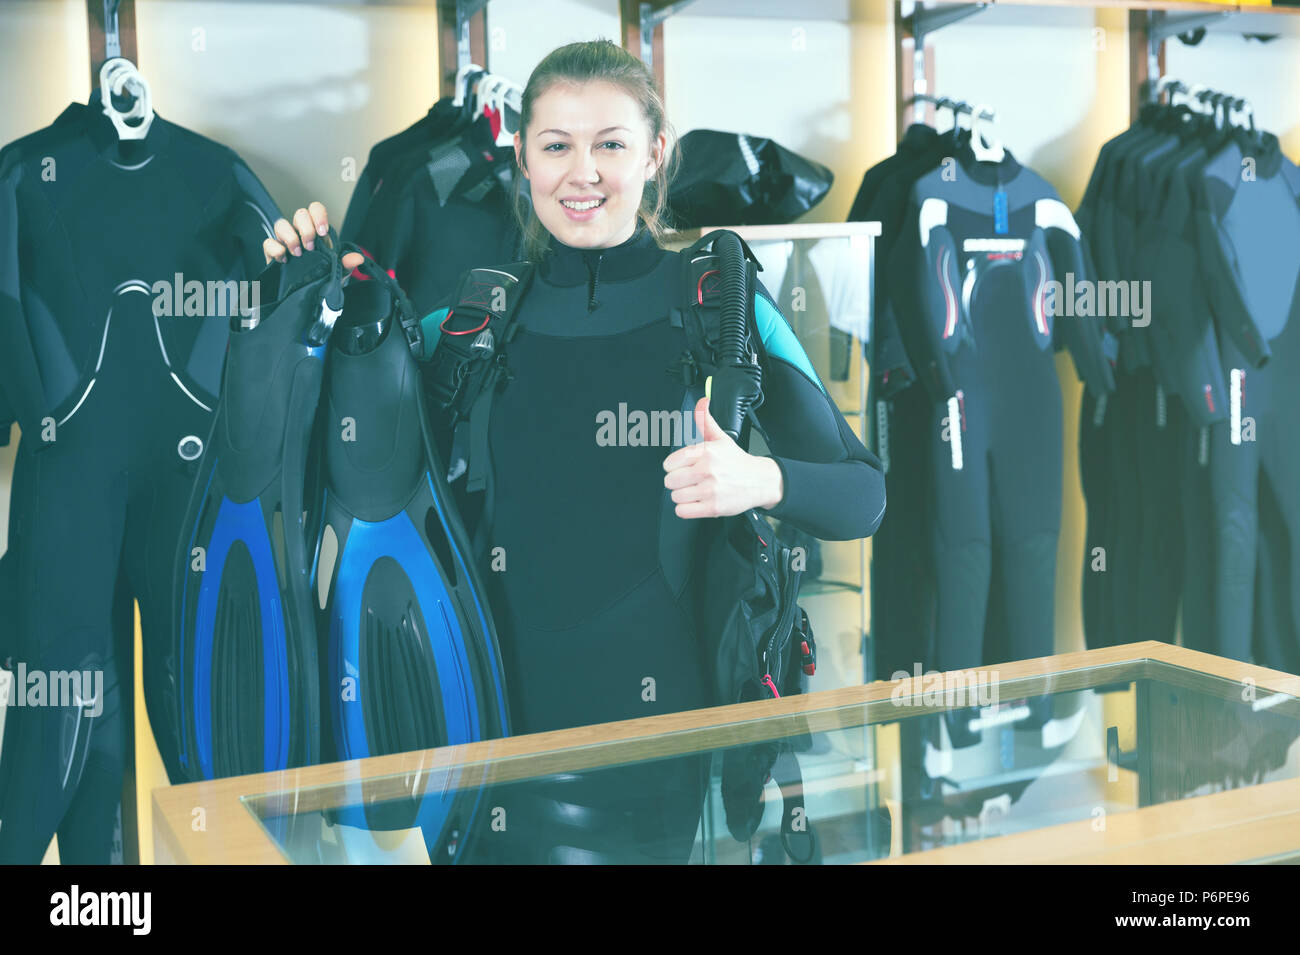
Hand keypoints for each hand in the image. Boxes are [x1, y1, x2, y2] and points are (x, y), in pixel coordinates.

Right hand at [263, 201, 364, 271]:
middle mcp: (300, 232)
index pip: (315, 210)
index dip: (318, 215)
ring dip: (290, 237)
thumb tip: (357, 258)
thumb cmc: (322, 278)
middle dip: (306, 228)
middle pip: (299, 214)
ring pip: (281, 224)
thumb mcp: (337, 272)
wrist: (309, 295)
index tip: (322, 232)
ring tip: (298, 253)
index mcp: (317, 232)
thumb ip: (346, 264)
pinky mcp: (272, 253)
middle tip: (311, 247)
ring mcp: (285, 241)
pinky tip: (284, 260)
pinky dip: (275, 249)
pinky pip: (268, 243)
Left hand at [662, 396, 783, 518]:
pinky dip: (686, 508)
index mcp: (705, 452)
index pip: (669, 464)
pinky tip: (696, 501)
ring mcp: (710, 490)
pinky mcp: (713, 508)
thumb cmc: (737, 461)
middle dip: (677, 481)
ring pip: (675, 497)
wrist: (759, 481)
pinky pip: (683, 511)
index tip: (684, 467)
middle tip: (690, 480)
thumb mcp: (720, 438)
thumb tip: (702, 401)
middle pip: (670, 481)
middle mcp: (706, 470)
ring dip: (683, 495)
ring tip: (696, 490)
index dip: (674, 467)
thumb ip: (705, 420)